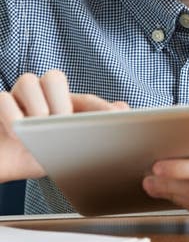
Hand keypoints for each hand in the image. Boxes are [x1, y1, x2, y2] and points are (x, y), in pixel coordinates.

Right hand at [0, 70, 127, 181]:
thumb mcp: (64, 150)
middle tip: (60, 122)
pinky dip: (12, 115)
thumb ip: (91, 133)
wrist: (0, 163)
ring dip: (36, 105)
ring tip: (37, 125)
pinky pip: (3, 99)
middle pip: (54, 77)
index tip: (117, 118)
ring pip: (28, 81)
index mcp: (61, 106)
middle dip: (60, 99)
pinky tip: (16, 133)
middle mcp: (40, 96)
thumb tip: (123, 109)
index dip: (101, 108)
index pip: (85, 101)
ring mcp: (17, 99)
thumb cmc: (33, 154)